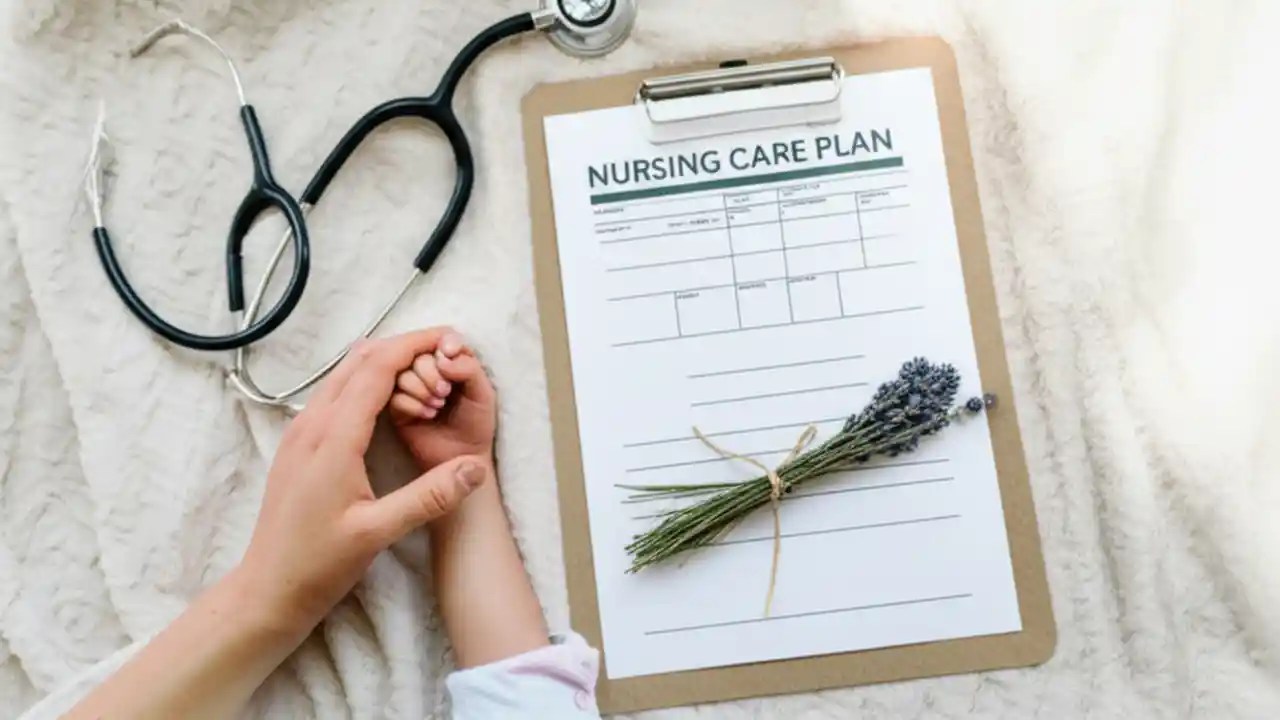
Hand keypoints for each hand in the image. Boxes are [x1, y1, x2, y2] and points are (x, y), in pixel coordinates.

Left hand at [240, 330, 489, 629]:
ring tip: (424, 367)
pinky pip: (334, 394)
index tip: (448, 337)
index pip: (376, 369)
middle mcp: (311, 425)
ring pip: (344, 374)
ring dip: (383, 362)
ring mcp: (300, 432)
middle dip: (402, 346)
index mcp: (332, 438)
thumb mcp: (379, 533)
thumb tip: (475, 469)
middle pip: (358, 360)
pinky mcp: (298, 444)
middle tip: (443, 347)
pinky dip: (366, 382)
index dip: (414, 346)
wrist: (268, 588)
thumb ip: (429, 497)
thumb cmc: (318, 564)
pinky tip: (390, 399)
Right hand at [388, 329, 496, 470]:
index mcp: (450, 362)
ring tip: (437, 405)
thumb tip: (443, 356)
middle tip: (445, 392)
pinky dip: (411, 403)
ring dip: (420, 387)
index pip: (438, 339)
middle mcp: (427, 371)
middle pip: (415, 354)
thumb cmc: (476, 423)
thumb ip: (469, 368)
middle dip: (430, 371)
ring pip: (400, 373)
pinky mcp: (397, 409)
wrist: (464, 458)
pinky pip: (393, 396)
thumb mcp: (482, 392)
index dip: (441, 342)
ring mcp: (410, 389)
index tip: (448, 353)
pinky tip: (426, 415)